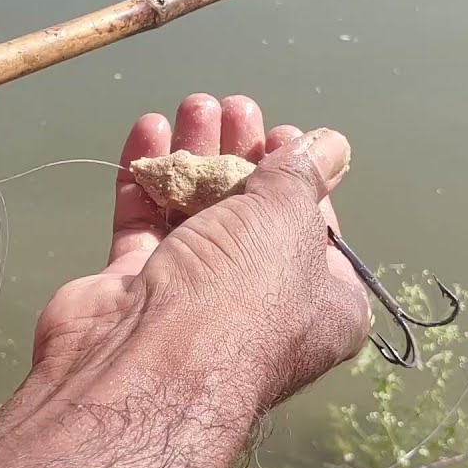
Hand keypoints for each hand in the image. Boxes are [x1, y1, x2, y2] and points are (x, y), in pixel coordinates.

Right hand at [33, 93, 370, 409]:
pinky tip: (149, 130)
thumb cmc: (243, 292)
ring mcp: (193, 300)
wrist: (146, 362)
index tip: (283, 134)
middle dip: (242, 154)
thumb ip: (301, 174)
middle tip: (232, 107)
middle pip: (253, 216)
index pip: (317, 230)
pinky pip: (145, 223)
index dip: (301, 178)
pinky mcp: (136, 290)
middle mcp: (260, 307)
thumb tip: (332, 143)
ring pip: (197, 214)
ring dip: (195, 157)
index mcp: (321, 305)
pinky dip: (148, 177)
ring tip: (191, 105)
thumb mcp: (287, 219)